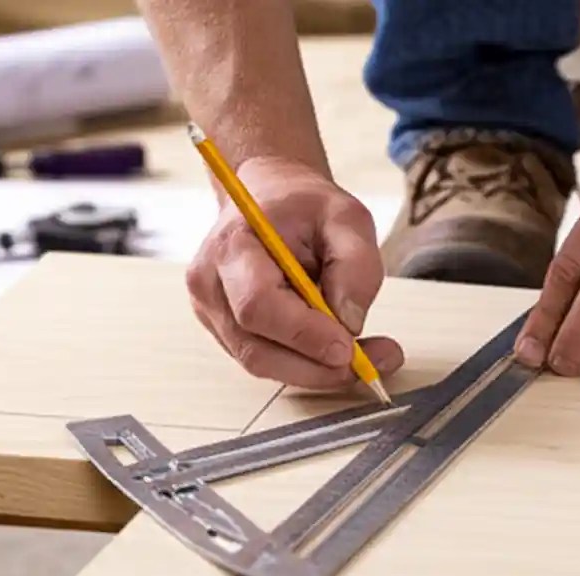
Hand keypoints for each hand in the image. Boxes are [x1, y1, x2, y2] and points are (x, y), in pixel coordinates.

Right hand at [188, 156, 403, 388]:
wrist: (270, 199)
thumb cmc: (304, 206)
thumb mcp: (347, 218)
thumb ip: (356, 265)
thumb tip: (349, 323)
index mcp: (232, 245)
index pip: (257, 306)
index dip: (303, 335)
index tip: (348, 348)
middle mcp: (210, 284)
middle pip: (256, 349)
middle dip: (316, 366)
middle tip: (369, 365)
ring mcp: (213, 312)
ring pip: (262, 363)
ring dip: (316, 371)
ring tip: (365, 358)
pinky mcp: (225, 330)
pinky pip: (266, 360)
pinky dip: (305, 365)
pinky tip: (337, 350)